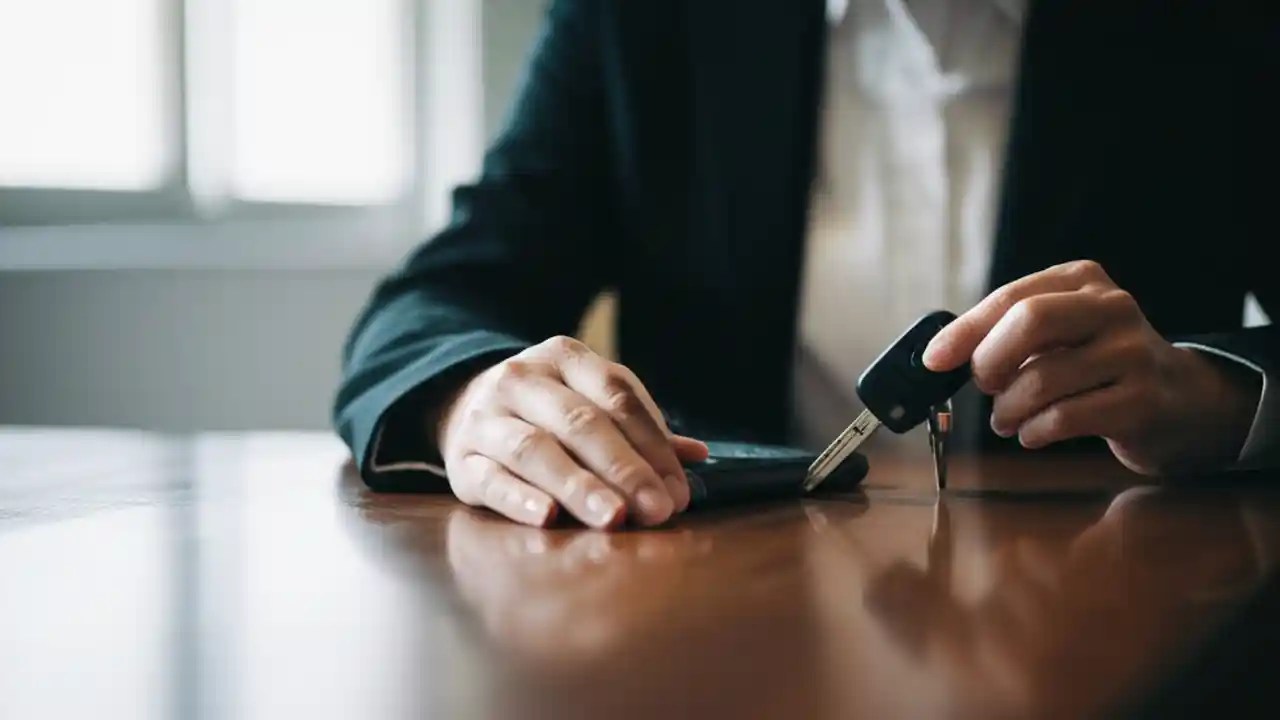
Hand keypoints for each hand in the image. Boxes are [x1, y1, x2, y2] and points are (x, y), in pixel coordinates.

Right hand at [434, 336, 708, 527]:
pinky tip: (548, 518)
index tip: (678, 491)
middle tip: (656, 510)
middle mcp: (522, 379)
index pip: (616, 395)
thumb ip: (641, 427)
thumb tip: (697, 457)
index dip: (651, 444)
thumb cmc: (547, 410)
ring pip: (534, 449)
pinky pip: (490, 479)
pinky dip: (519, 499)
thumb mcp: (591, 400)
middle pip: (579, 422)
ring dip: (578, 485)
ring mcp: (486, 417)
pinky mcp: (460, 458)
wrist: (460, 403)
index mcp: (564, 357)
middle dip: (623, 469)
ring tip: (613, 518)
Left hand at [923, 260, 1260, 474]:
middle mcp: (1112, 307)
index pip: (1010, 297)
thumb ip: (1007, 334)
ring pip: (1042, 379)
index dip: (964, 330)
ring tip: (1007, 419)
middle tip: (985, 386)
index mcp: (1081, 280)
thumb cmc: (1099, 365)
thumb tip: (941, 356)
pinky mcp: (1142, 400)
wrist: (1182, 400)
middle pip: (1030, 321)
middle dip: (990, 361)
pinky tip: (1034, 432)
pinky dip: (1034, 431)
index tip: (935, 360)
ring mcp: (1133, 353)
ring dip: (1008, 409)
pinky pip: (1064, 418)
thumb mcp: (1060, 332)